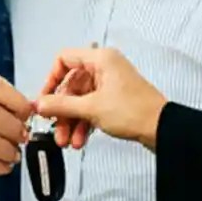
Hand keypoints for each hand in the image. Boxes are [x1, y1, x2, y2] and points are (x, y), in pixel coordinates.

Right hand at [34, 47, 167, 150]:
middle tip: (54, 128)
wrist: (162, 129)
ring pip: (80, 100)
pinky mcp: (115, 100)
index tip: (45, 98)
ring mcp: (111, 84)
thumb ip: (61, 105)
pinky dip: (83, 123)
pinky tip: (79, 140)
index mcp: (101, 59)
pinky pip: (91, 108)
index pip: (65, 59)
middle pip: (71, 85)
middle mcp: (105, 68)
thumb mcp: (91, 108)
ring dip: (71, 121)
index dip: (51, 79)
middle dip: (62, 110)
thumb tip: (39, 104)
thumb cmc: (135, 111)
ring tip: (66, 141)